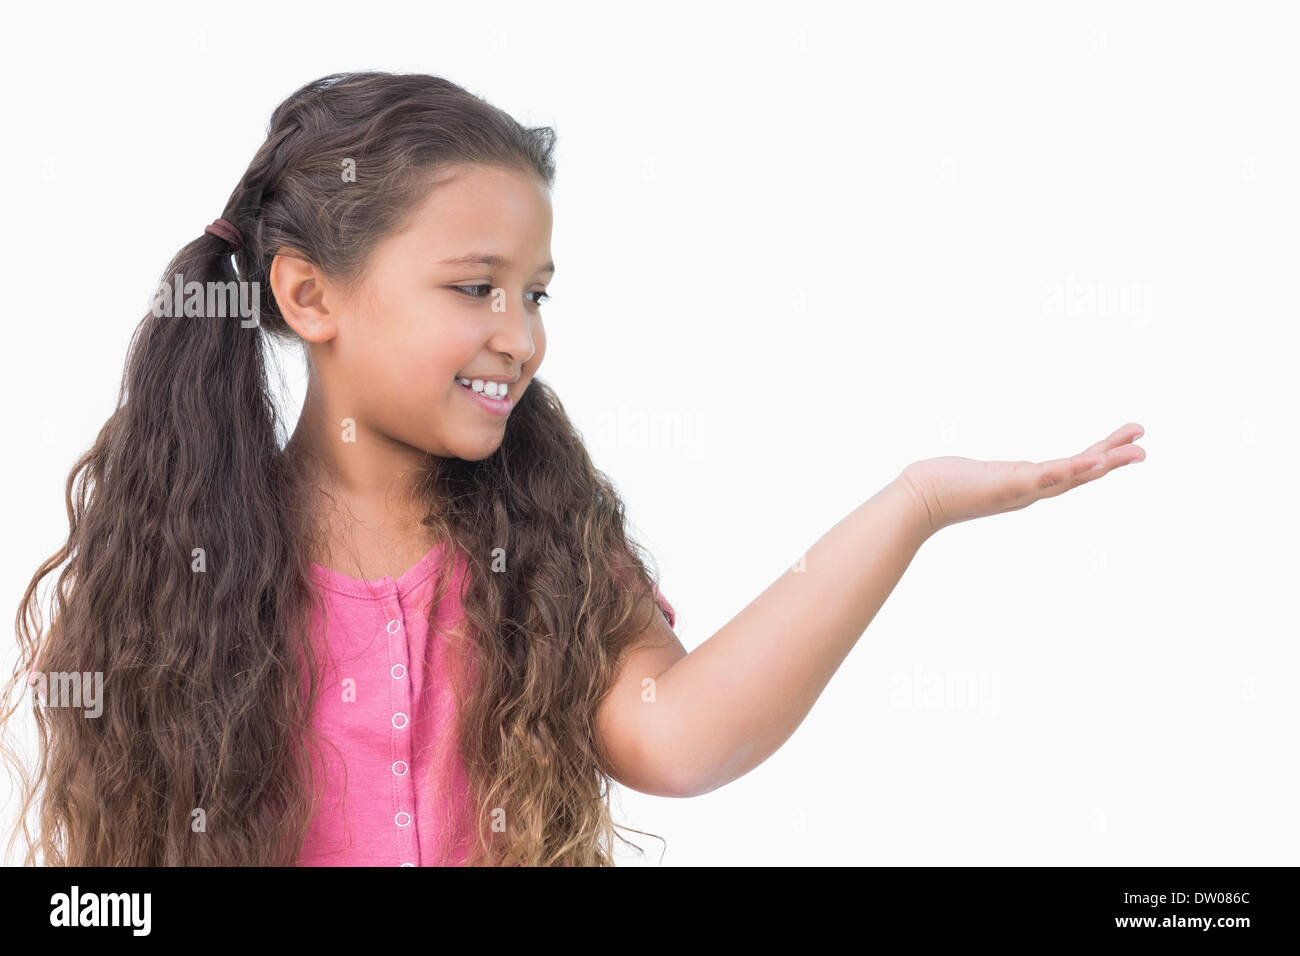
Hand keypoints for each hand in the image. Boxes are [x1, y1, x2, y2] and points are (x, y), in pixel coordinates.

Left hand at [896, 422, 1145, 536]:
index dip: (1099, 462)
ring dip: (1101, 465)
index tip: (1125, 446)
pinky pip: (1046, 477)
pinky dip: (1070, 470)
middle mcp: (1029, 492)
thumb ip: (997, 475)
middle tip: (1144, 446)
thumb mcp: (981, 476)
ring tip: (1131, 453)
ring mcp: (1020, 491)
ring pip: (1070, 477)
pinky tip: (1092, 461)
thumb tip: (998, 473)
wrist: (918, 501)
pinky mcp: (1007, 486)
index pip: (1072, 472)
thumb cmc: (944, 486)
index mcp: (1027, 485)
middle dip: (1113, 462)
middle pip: (1080, 476)